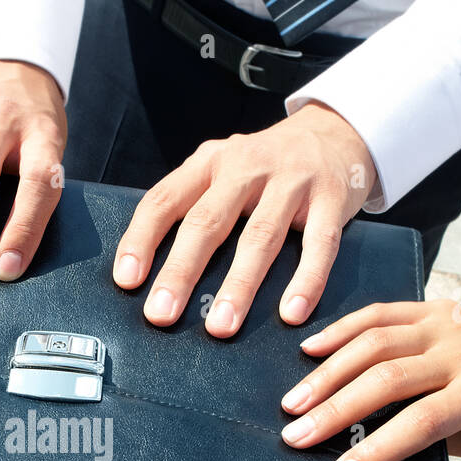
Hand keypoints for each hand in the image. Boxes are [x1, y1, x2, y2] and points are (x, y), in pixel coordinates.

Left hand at [114, 103, 374, 334]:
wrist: (334, 132)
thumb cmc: (263, 169)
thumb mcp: (222, 171)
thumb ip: (192, 207)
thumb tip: (149, 273)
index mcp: (209, 163)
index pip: (164, 200)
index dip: (141, 240)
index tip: (126, 281)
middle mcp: (245, 166)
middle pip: (207, 222)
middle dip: (181, 271)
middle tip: (161, 314)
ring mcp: (290, 181)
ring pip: (259, 237)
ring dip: (239, 286)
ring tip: (220, 327)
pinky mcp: (330, 198)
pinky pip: (318, 244)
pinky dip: (306, 280)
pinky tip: (291, 313)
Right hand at [280, 296, 460, 460]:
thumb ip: (447, 439)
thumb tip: (390, 447)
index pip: (419, 426)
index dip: (376, 454)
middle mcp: (460, 353)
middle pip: (385, 381)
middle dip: (334, 412)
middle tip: (293, 437)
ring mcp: (446, 324)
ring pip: (374, 343)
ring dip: (327, 373)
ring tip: (293, 402)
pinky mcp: (437, 306)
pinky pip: (382, 312)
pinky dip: (343, 329)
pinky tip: (309, 348)